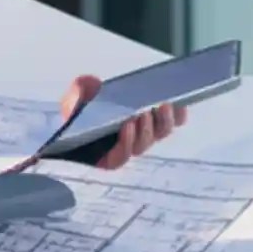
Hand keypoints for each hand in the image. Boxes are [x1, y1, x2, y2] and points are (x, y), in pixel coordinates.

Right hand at [61, 75, 188, 169]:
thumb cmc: (83, 102)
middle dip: (145, 130)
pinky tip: (178, 102)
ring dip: (163, 121)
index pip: (117, 158)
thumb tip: (81, 95)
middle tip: (143, 112)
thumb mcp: (73, 99)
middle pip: (142, 145)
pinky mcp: (160, 120)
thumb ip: (73, 98)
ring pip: (160, 134)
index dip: (124, 144)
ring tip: (162, 104)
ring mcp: (147, 133)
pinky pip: (174, 121)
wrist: (98, 92)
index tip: (126, 125)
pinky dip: (178, 114)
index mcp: (104, 151)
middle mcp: (128, 146)